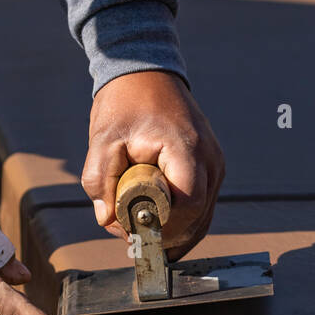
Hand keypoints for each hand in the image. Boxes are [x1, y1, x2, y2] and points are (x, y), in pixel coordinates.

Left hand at [82, 70, 224, 259]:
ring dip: (175, 234)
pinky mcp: (211, 171)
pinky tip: (159, 233)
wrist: (146, 74)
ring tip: (142, 236)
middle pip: (199, 218)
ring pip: (203, 218)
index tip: (134, 229)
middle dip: (166, 235)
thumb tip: (108, 219)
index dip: (163, 225)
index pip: (188, 204)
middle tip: (133, 240)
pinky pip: (202, 208)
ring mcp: (215, 166)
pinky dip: (182, 224)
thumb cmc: (125, 104)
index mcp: (187, 148)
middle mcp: (210, 160)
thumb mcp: (103, 139)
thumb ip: (100, 179)